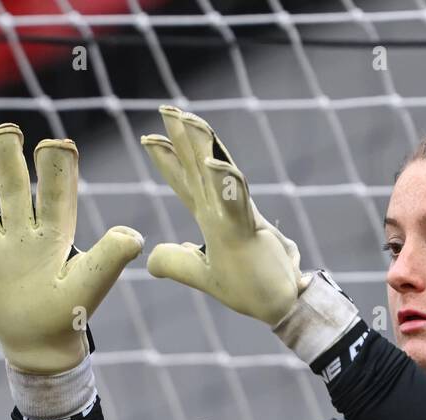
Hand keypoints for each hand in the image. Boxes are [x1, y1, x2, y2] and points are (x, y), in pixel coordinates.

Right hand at [0, 123, 143, 373]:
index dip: (56, 169)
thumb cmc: (71, 313)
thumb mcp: (92, 284)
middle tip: (5, 133)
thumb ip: (109, 259)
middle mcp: (23, 232)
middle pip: (13, 187)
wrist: (43, 343)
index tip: (57, 146)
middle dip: (8, 159)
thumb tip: (132, 236)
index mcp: (56, 232)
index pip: (56, 193)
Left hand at [140, 106, 306, 326]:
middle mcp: (223, 210)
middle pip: (198, 166)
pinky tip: (212, 161)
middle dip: (182, 136)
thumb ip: (177, 263)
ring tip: (188, 118)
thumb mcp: (202, 275)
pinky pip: (235, 198)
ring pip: (216, 171)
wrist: (278, 306)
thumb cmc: (250, 287)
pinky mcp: (248, 229)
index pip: (184, 182)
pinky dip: (225, 178)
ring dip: (203, 143)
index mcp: (212, 219)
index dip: (167, 159)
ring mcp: (236, 217)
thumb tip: (151, 257)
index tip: (147, 137)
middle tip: (167, 108)